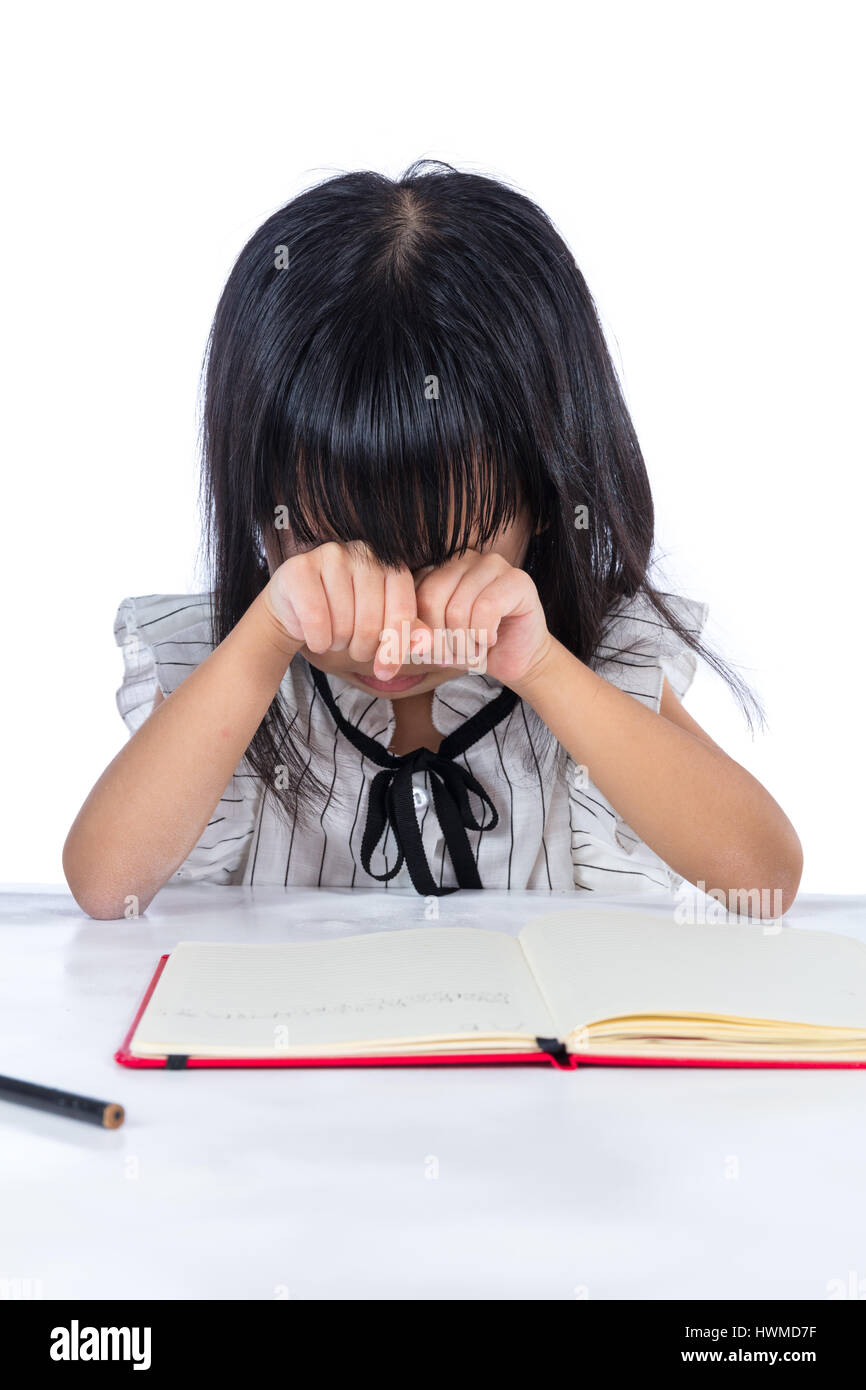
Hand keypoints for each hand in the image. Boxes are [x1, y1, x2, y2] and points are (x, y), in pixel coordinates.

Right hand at [261, 542, 434, 679]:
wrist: (294, 611)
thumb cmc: (344, 617)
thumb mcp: (379, 625)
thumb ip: (406, 631)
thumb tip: (427, 644)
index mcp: (390, 564)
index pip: (404, 611)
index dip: (395, 648)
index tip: (384, 672)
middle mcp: (363, 553)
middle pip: (373, 623)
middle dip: (361, 648)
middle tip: (350, 645)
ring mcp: (331, 555)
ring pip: (344, 624)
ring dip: (337, 644)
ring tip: (332, 634)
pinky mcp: (300, 568)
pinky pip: (317, 621)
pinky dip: (317, 640)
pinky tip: (314, 635)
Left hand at [413, 549, 552, 688]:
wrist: (516, 658)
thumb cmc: (472, 646)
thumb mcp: (435, 641)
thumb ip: (416, 633)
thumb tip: (402, 644)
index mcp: (438, 567)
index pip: (411, 595)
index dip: (419, 633)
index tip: (433, 654)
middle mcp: (462, 558)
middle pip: (430, 599)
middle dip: (440, 640)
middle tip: (455, 657)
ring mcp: (492, 564)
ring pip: (457, 608)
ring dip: (465, 643)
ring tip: (475, 650)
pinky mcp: (518, 579)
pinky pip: (486, 609)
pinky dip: (484, 636)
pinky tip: (490, 640)